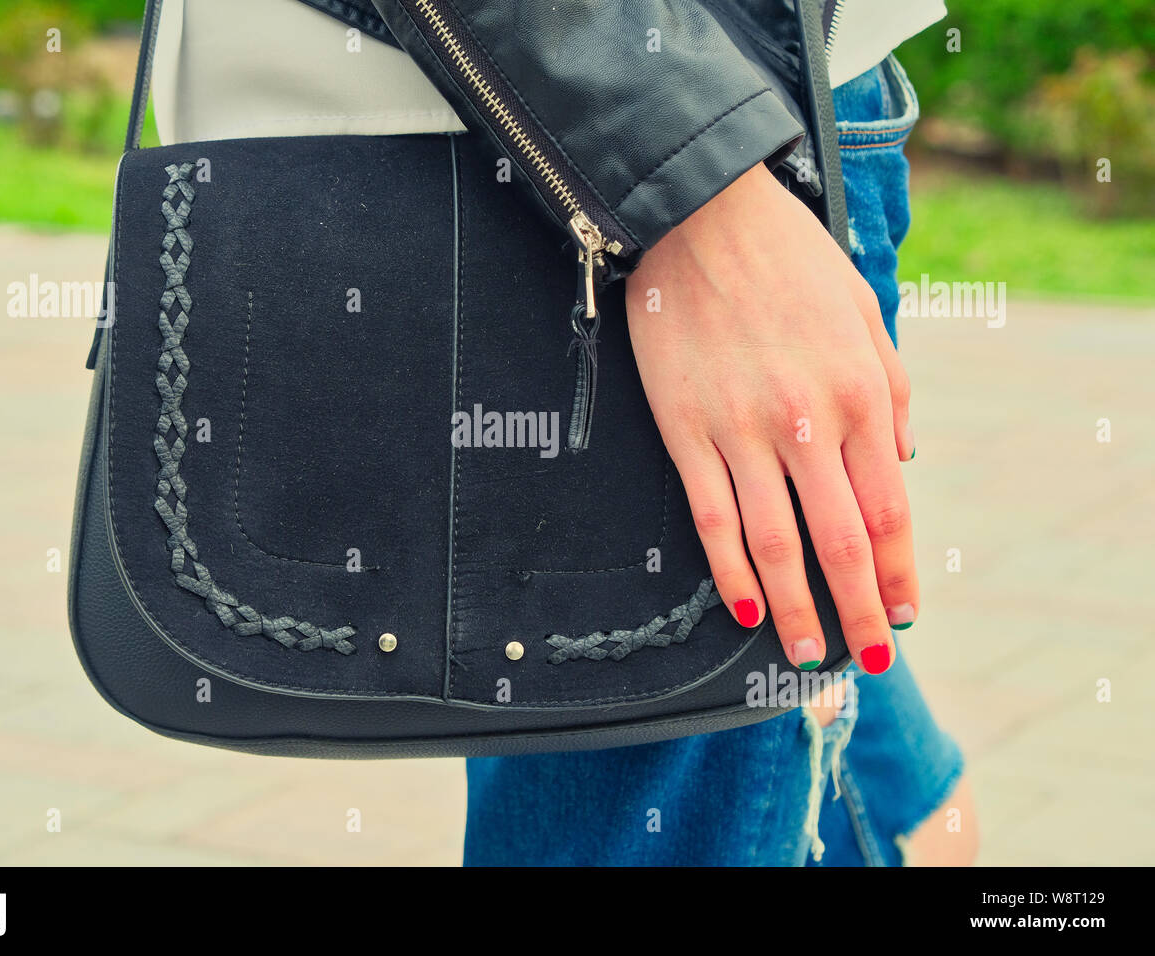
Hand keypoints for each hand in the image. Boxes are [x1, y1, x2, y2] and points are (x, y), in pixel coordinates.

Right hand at [626, 163, 916, 673]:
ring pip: (774, 544)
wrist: (700, 216)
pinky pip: (711, 517)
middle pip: (839, 542)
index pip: (888, 509)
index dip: (898, 571)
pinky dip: (730, 569)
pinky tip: (743, 605)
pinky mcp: (685, 430)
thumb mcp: (865, 312)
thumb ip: (893, 391)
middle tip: (866, 659)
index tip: (904, 612)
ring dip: (794, 608)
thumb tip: (899, 466)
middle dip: (859, 611)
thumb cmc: (789, 260)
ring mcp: (740, 431)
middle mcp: (807, 423)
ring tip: (806, 652)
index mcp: (860, 393)